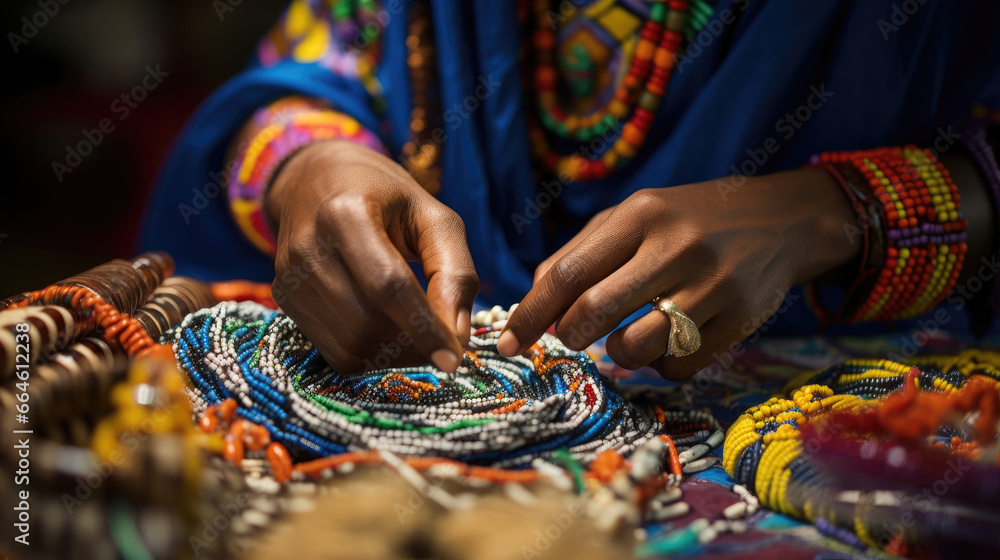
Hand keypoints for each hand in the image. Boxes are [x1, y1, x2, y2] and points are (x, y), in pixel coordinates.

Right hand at [265, 140, 477, 372]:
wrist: (317, 180)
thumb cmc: (386, 197)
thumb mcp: (434, 217)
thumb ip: (456, 271)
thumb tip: (459, 336)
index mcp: (345, 213)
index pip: (387, 286)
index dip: (424, 327)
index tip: (455, 358)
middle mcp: (307, 248)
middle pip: (367, 322)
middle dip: (413, 344)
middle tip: (445, 343)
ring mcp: (289, 277)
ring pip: (350, 345)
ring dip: (395, 354)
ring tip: (421, 336)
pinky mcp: (283, 299)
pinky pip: (334, 349)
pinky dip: (372, 354)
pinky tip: (391, 333)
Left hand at [497, 167, 859, 379]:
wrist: (781, 221)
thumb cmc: (687, 220)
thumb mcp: (633, 217)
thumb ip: (579, 253)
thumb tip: (534, 304)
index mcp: (641, 214)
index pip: (567, 274)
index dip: (531, 315)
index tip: (509, 345)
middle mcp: (677, 246)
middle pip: (594, 312)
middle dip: (571, 336)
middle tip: (573, 337)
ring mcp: (713, 285)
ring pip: (636, 348)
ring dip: (618, 354)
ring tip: (630, 332)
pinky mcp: (740, 320)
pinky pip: (678, 366)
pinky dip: (662, 364)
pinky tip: (672, 337)